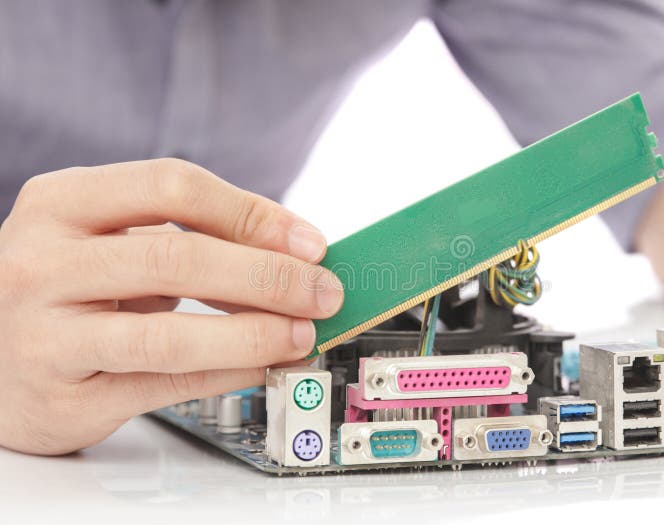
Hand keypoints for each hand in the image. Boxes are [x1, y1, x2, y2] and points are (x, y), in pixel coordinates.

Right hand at [0, 159, 342, 454]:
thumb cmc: (65, 289)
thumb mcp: (108, 241)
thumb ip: (186, 239)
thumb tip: (291, 256)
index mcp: (62, 203)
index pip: (172, 187)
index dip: (252, 214)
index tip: (309, 242)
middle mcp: (43, 261)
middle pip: (179, 257)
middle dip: (269, 276)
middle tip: (322, 291)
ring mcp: (45, 332)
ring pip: (170, 333)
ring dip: (255, 333)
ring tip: (302, 333)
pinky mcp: (62, 394)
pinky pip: (164, 384)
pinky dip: (229, 373)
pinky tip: (265, 364)